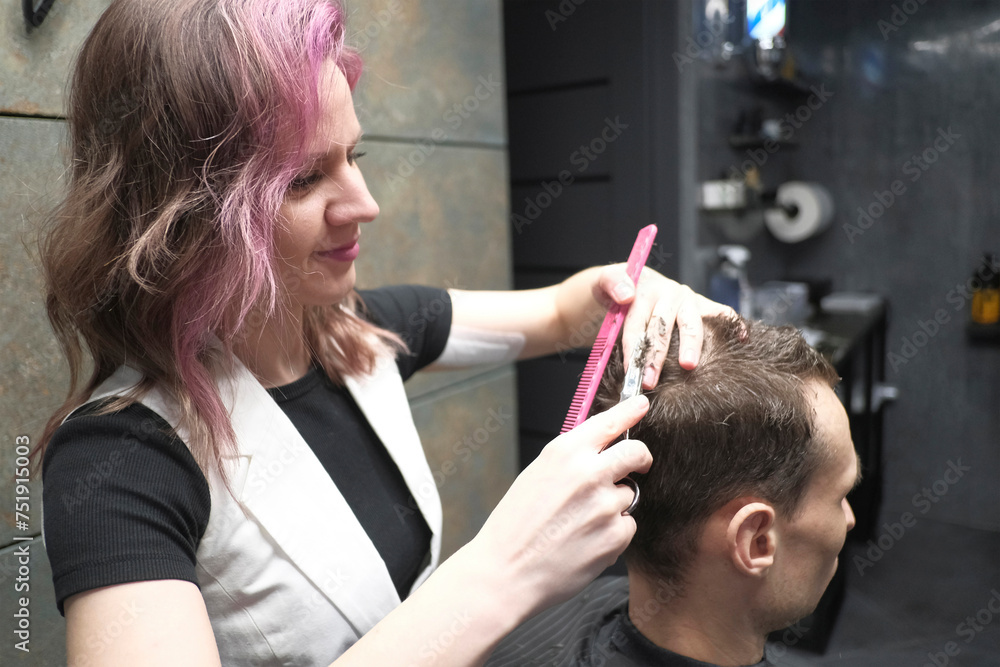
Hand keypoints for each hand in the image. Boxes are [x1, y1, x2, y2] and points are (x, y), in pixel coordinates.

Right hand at [467, 395, 650, 618]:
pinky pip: (627, 525)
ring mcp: (605, 505)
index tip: (642, 405)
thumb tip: (598, 448)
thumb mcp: (536, 475)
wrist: (506, 573)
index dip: (630, 411)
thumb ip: (569, 459)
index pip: (609, 422)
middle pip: (636, 453)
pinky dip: (613, 533)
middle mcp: (588, 473)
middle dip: (640, 459)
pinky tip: (585, 542)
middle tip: (637, 467)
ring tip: (581, 523)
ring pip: (628, 495)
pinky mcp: (616, 535)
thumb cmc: (515, 526)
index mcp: (564, 452)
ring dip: (614, 505)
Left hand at [595, 265, 735, 387]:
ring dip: (690, 346)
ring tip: (688, 366)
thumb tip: (627, 294)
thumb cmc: (616, 291)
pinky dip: (733, 324)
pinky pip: (721, 312)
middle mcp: (671, 293)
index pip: (638, 321)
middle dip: (656, 355)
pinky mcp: (703, 305)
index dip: (633, 347)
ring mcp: (689, 300)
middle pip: (664, 326)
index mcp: (647, 289)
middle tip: (651, 380)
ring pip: (691, 324)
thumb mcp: (604, 283)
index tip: (630, 370)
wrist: (629, 285)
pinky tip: (742, 338)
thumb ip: (611, 283)